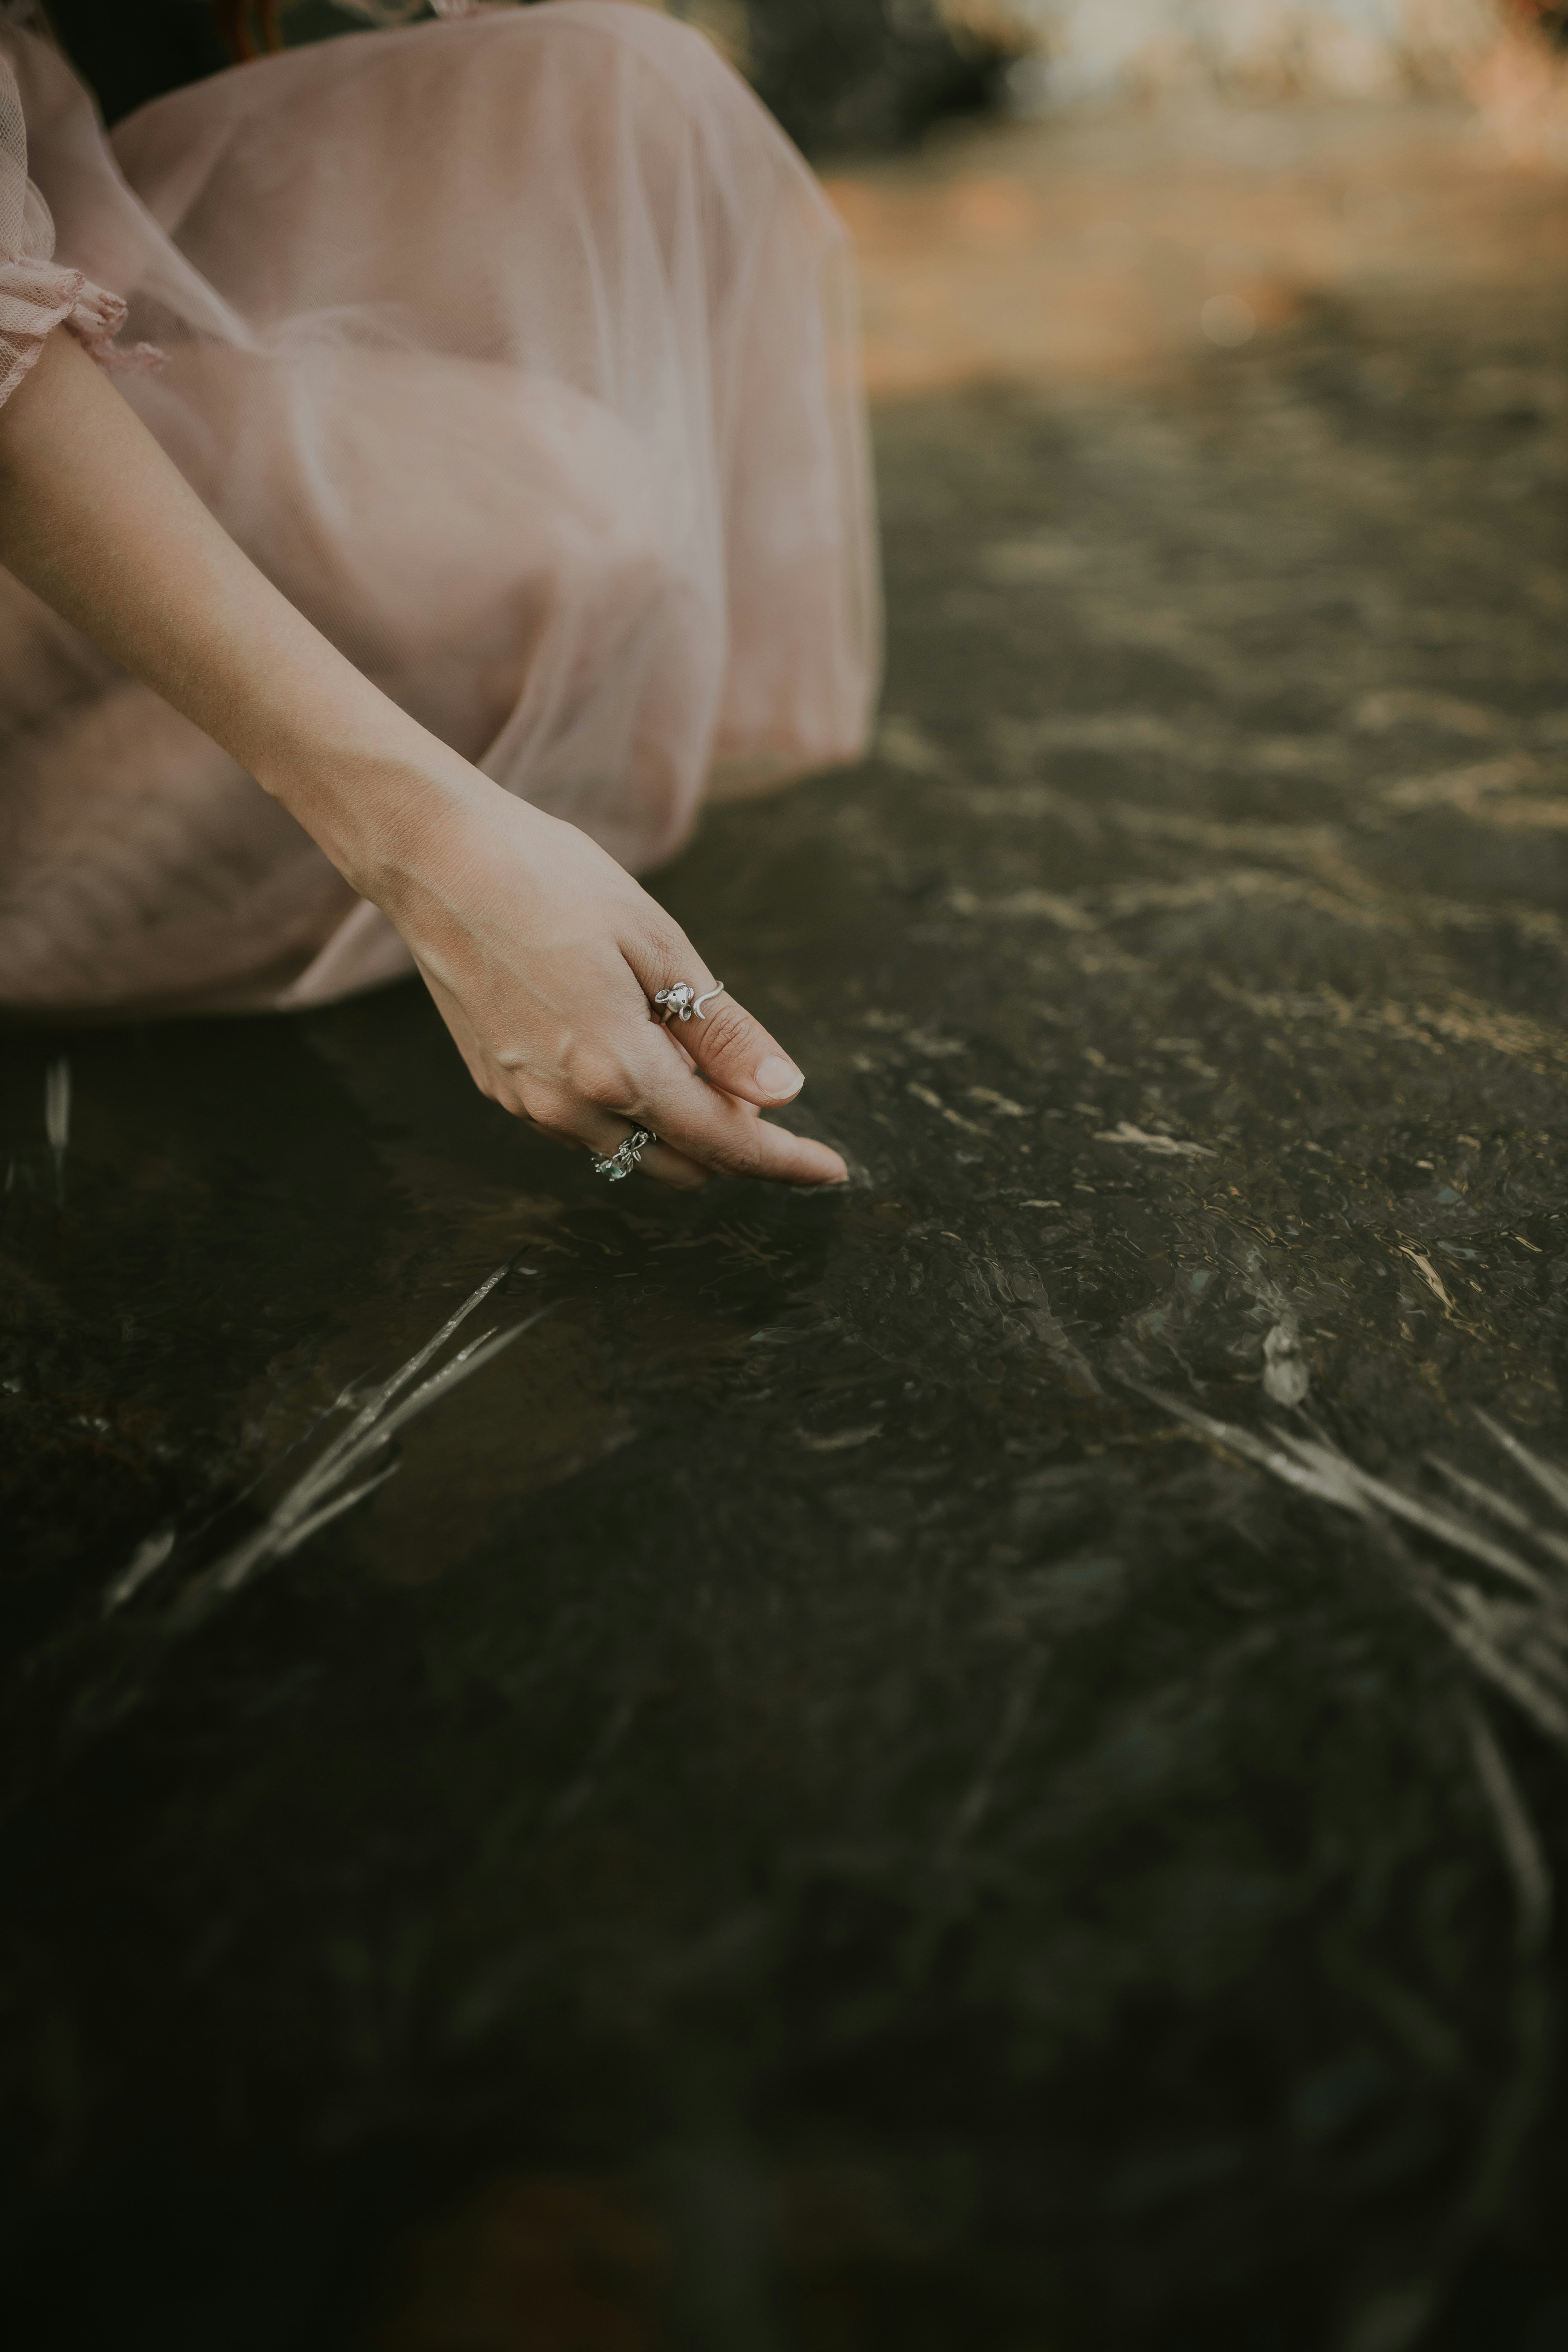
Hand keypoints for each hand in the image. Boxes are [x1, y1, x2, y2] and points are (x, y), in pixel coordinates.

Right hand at [372, 776, 847, 1190]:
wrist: (436, 859)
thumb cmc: (549, 880)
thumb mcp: (659, 944)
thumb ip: (722, 1032)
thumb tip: (781, 1092)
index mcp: (618, 1067)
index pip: (725, 1143)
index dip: (785, 1161)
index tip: (830, 1169)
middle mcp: (568, 1102)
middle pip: (681, 1164)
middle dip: (733, 1145)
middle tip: (760, 1093)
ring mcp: (526, 1100)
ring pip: (629, 1153)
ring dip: (676, 1129)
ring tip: (694, 1059)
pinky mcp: (498, 1086)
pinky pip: (581, 1126)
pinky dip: (625, 1110)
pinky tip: (632, 1048)